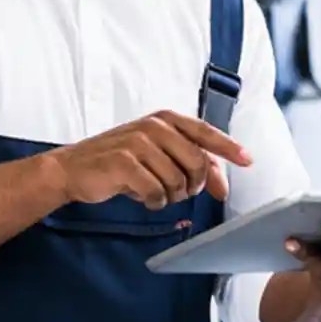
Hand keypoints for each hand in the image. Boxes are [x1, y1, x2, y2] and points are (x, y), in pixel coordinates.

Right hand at [41, 110, 252, 209]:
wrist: (72, 169)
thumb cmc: (118, 161)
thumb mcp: (155, 153)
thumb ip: (189, 161)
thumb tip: (222, 183)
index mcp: (164, 120)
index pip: (205, 132)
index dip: (229, 147)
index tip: (248, 160)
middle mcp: (153, 127)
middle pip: (197, 163)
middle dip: (193, 185)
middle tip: (178, 191)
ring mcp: (138, 143)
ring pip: (178, 182)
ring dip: (169, 195)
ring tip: (152, 190)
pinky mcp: (124, 163)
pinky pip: (156, 193)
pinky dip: (153, 202)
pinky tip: (141, 196)